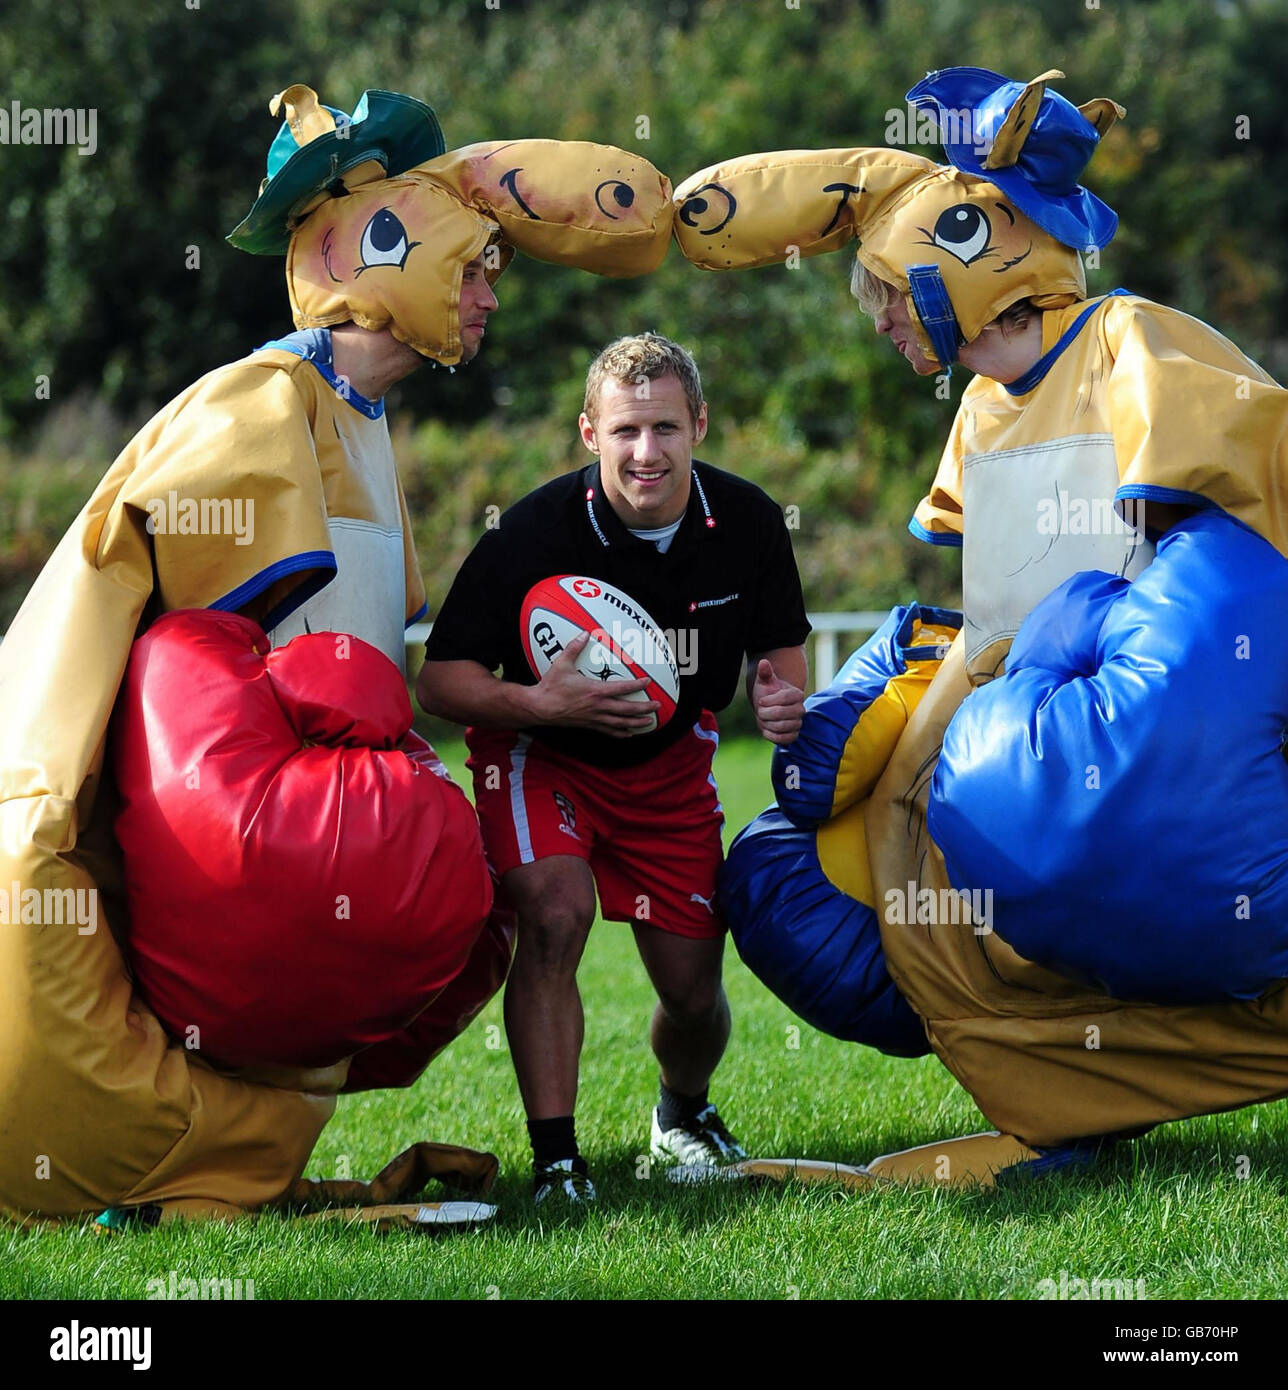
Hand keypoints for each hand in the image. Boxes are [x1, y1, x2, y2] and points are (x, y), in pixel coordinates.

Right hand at [527, 634, 658, 737]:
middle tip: (657, 706)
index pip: (622, 688)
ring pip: (621, 723)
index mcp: (595, 691)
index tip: (648, 681)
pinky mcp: (589, 725)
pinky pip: (608, 731)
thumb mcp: (561, 664)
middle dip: (644, 708)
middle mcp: (598, 706)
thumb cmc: (550, 686)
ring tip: (649, 722)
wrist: (539, 707)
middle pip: (627, 709)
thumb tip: (584, 633)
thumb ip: (574, 647)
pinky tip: (628, 734)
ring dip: (637, 723)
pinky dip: (620, 733)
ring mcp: (594, 718)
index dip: (637, 685)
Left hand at [751, 658, 803, 744]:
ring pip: (784, 727)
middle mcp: (801, 709)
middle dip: (766, 713)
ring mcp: (798, 723)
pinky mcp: (794, 735)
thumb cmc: (767, 693)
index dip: (770, 700)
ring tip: (763, 720)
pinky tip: (766, 729)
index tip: (760, 701)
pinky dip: (773, 736)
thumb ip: (765, 672)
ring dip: (768, 724)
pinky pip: (786, 739)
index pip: (786, 697)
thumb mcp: (764, 681)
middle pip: (783, 713)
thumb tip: (763, 663)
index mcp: (796, 694)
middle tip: (759, 711)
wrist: (768, 708)